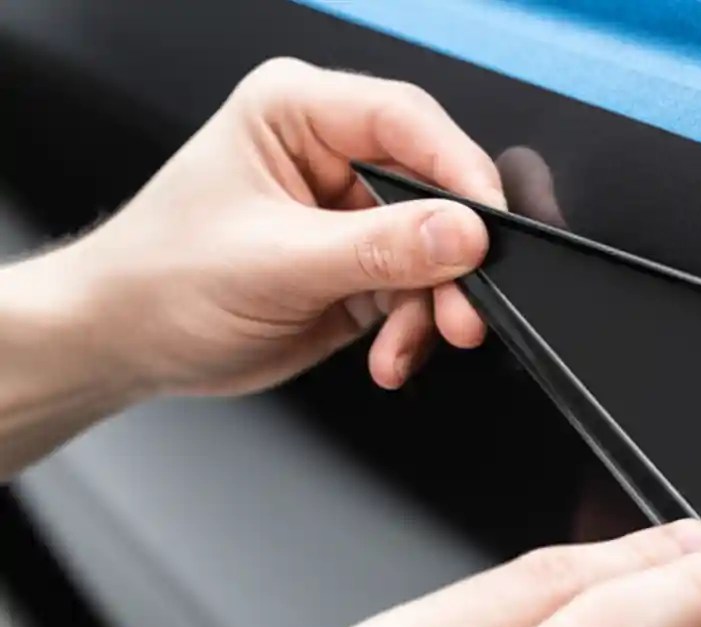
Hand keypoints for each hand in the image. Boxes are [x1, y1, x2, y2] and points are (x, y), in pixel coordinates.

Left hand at [63, 57, 503, 396]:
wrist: (125, 344)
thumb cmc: (160, 279)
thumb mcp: (274, 263)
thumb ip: (377, 248)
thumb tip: (462, 233)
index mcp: (297, 111)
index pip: (405, 121)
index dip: (458, 170)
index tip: (490, 224)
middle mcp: (331, 153)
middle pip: (433, 187)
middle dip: (453, 257)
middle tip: (463, 308)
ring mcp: (350, 211)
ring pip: (437, 248)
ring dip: (435, 305)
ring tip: (415, 344)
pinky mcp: (362, 264)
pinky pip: (420, 291)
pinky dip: (415, 330)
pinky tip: (389, 356)